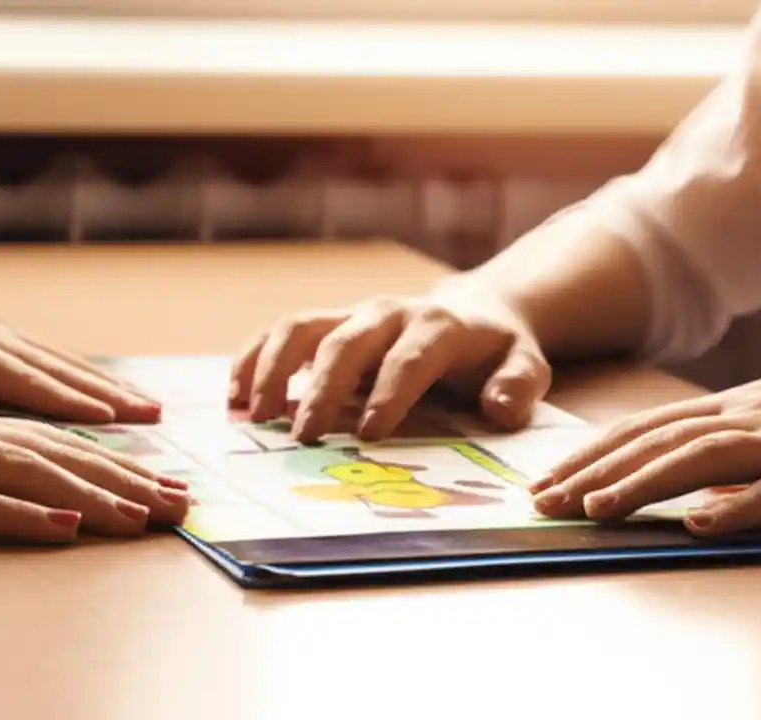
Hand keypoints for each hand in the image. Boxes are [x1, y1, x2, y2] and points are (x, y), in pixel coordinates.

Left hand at [0, 242, 157, 422]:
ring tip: (155, 410)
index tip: (110, 420)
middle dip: (111, 396)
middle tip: (157, 418)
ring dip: (112, 387)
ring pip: (64, 364)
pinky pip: (53, 359)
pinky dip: (90, 378)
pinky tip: (116, 394)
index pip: (19, 381)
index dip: (64, 401)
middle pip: (59, 372)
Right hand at [229, 286, 551, 442]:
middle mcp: (389, 312)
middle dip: (321, 388)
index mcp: (439, 325)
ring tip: (252, 414)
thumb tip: (496, 408)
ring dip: (272, 368)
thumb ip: (517, 387)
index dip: (388, 393)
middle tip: (302, 435)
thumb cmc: (497, 353)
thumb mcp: (526, 366)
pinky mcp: (329, 321)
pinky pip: (282, 332)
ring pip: (302, 327)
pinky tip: (234, 395)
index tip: (367, 433)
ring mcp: (353, 313)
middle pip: (346, 342)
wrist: (477, 312)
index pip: (409, 358)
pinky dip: (254, 358)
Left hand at [529, 367, 760, 534]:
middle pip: (659, 440)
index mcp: (738, 404)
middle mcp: (754, 414)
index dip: (591, 453)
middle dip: (595, 471)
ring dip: (643, 484)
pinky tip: (700, 525)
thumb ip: (730, 447)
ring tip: (595, 509)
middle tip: (543, 503)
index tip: (546, 481)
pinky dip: (738, 507)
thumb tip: (678, 488)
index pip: (646, 427)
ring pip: (704, 459)